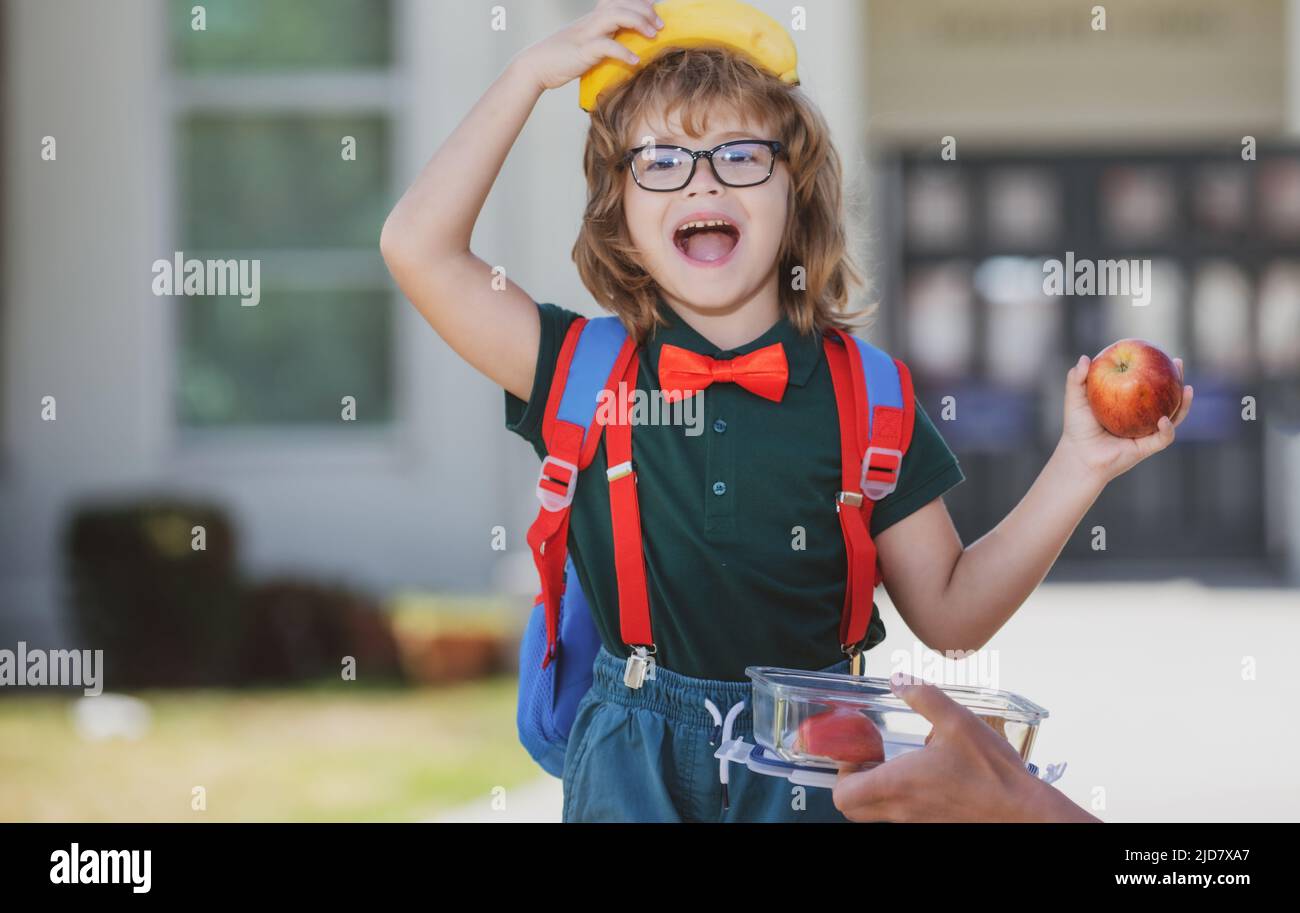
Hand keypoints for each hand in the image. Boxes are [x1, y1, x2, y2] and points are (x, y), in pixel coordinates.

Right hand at [512, 0, 661, 92]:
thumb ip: (602, 40)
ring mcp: (586, 33)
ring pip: (616, 16)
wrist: (535, 66)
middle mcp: (591, 21)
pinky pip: (607, 46)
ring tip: (654, 36)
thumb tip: (623, 47)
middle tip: (661, 26)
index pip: (618, 1)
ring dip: (638, 22)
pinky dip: (624, 53)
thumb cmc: (561, 58)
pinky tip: (635, 61)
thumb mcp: (585, 44)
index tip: (655, 9)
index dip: (639, 2)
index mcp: (592, 18)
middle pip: (622, 4)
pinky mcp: (583, 50)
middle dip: (645, 11)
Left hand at [831, 674, 1099, 822]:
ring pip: (876, 814)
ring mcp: (916, 823)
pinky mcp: (931, 826)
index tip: (860, 751)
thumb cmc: (993, 773)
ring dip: (876, 790)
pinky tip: (924, 777)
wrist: (1024, 812)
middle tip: (873, 757)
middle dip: (853, 782)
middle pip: (852, 809)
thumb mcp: (957, 721)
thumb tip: (900, 681)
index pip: (843, 795)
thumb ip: (923, 697)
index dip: (842, 772)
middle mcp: (901, 811)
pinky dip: (899, 799)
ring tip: (900, 763)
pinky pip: (900, 816)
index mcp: (898, 785)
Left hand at [1057, 354, 1193, 485]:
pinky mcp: (1147, 448)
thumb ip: (1076, 379)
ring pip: (1173, 417)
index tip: (1160, 353)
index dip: (1157, 368)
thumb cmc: (1077, 428)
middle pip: (1167, 396)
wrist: (1079, 455)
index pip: (1148, 382)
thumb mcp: (1075, 399)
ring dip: (1184, 404)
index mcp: (1130, 403)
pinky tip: (1163, 419)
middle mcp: (1142, 416)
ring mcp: (1147, 431)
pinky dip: (1167, 429)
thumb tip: (1084, 358)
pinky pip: (1163, 438)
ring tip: (1187, 389)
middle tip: (1178, 364)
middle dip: (1177, 380)